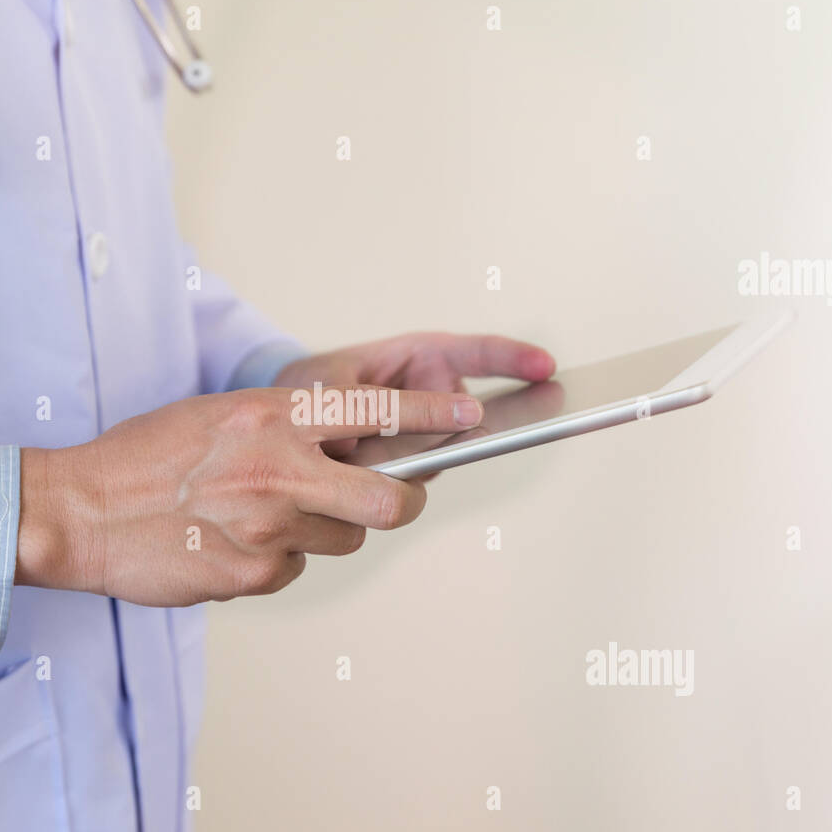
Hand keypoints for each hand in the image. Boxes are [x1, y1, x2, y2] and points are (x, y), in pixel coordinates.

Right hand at [14, 386, 484, 604]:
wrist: (78, 511)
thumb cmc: (143, 457)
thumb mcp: (219, 415)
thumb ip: (284, 429)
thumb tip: (346, 448)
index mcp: (271, 418)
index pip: (374, 410)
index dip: (432, 412)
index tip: (469, 416)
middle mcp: (279, 471)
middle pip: (388, 501)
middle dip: (402, 502)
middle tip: (392, 497)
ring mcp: (269, 530)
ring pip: (341, 540)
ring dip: (321, 531)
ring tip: (264, 516)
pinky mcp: (254, 577)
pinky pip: (294, 570)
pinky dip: (276, 560)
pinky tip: (231, 544)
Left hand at [274, 333, 554, 455]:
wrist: (285, 415)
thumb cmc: (310, 385)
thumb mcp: (323, 385)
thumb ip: (347, 409)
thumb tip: (363, 445)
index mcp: (420, 355)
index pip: (477, 353)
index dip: (512, 359)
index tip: (546, 367)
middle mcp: (431, 394)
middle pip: (470, 411)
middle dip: (478, 422)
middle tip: (498, 426)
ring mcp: (425, 431)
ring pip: (446, 448)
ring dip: (430, 456)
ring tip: (397, 454)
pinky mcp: (413, 463)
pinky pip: (422, 470)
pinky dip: (408, 477)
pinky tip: (388, 479)